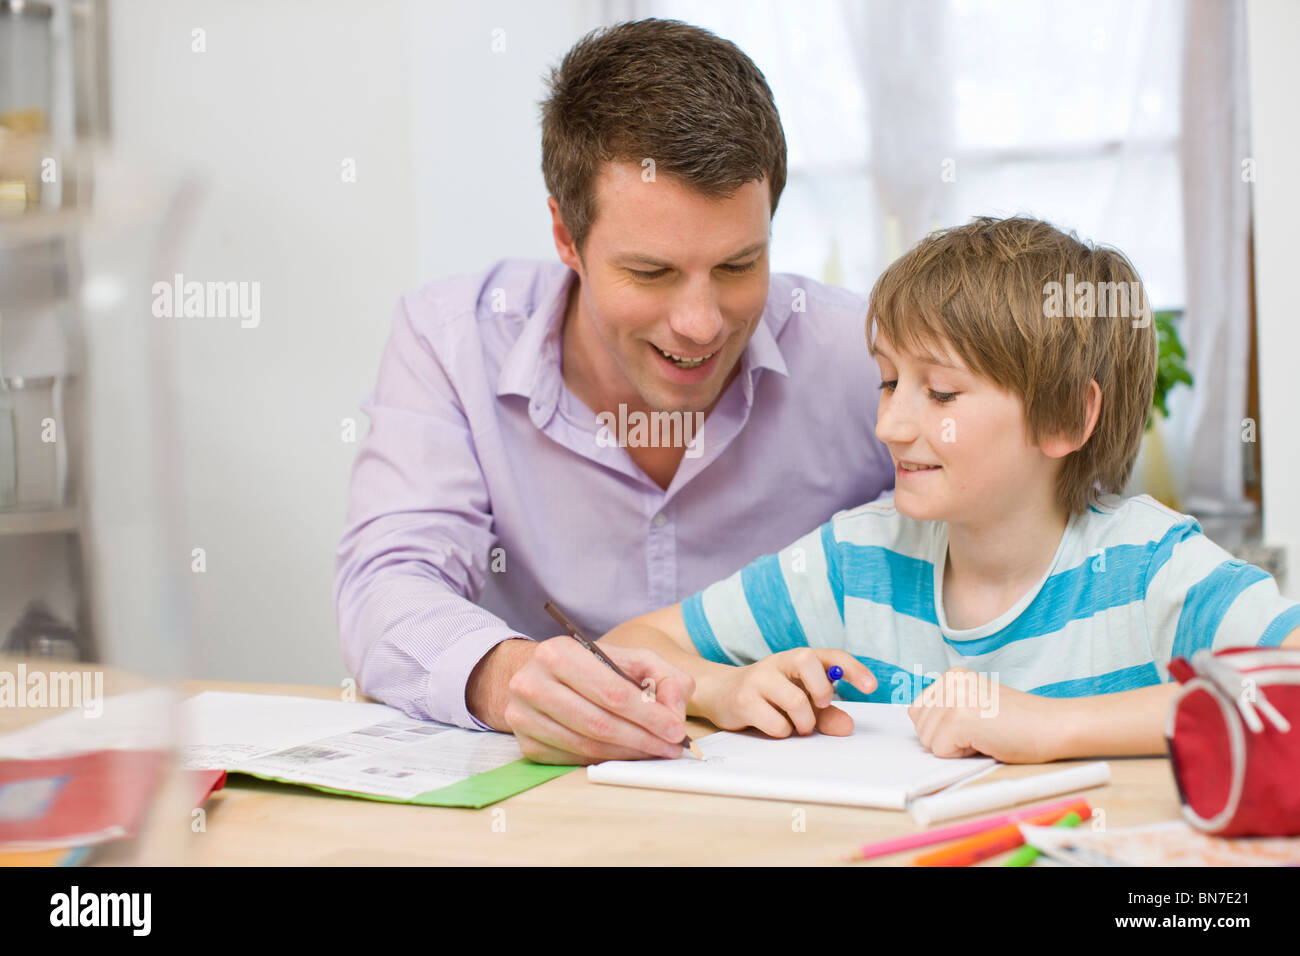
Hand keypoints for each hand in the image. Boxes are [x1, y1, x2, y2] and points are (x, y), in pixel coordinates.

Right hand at [503, 636, 695, 765]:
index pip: (612, 692)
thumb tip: (674, 714)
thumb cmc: (591, 666)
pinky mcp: (525, 744)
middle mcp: (532, 683)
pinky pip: (572, 759)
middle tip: (671, 747)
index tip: (676, 730)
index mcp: (558, 653)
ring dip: (627, 754)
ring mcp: (523, 716)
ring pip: (586, 745)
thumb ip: (664, 677)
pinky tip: (626, 754)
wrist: (538, 674)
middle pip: (598, 723)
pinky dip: (605, 760)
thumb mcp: (631, 658)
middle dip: (642, 739)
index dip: (649, 715)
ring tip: (655, 751)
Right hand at [694, 647, 875, 737]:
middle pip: (807, 661)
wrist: (722, 693)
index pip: (830, 656)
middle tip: (819, 706)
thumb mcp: (801, 702)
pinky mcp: (744, 700)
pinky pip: (776, 723)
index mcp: (798, 659)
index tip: (871, 687)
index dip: (853, 669)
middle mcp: (778, 662)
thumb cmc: (770, 696)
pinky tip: (773, 726)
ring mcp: (759, 679)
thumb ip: (826, 715)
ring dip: (803, 722)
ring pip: (795, 700)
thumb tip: (848, 727)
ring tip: (797, 725)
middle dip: (821, 689)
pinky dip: (782, 732)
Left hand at [907, 666, 1058, 763]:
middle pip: (920, 726)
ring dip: (954, 747)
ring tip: (984, 735)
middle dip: (946, 739)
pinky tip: (986, 741)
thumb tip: (919, 723)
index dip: (942, 728)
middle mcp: (950, 681)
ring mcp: (954, 698)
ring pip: (928, 740)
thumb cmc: (1019, 723)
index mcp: (952, 675)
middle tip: (981, 732)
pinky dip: (961, 755)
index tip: (972, 724)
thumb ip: (946, 707)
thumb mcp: (975, 703)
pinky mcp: (959, 718)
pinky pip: (940, 751)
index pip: (918, 710)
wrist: (1052, 726)